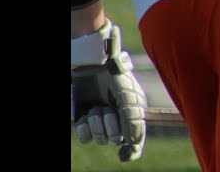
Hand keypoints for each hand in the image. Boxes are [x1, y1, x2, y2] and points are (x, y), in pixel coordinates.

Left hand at [71, 19, 146, 161]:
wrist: (93, 65)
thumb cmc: (115, 77)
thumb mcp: (129, 98)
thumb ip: (133, 120)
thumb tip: (134, 142)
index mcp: (133, 116)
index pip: (135, 141)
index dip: (132, 151)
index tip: (124, 155)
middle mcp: (117, 121)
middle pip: (115, 141)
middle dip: (111, 127)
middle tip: (108, 109)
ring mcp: (100, 121)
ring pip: (99, 139)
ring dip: (97, 124)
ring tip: (97, 107)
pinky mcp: (84, 120)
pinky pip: (84, 137)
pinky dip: (85, 129)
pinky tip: (87, 115)